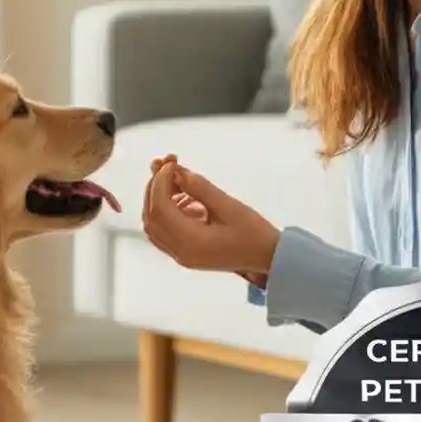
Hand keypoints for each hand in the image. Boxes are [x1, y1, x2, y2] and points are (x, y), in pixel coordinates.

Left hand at [142, 158, 279, 279]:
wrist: (268, 258)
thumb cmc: (254, 234)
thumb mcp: (229, 206)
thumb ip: (201, 189)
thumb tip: (177, 172)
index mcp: (191, 242)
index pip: (160, 208)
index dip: (159, 182)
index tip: (171, 163)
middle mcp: (181, 252)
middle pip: (151, 217)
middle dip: (155, 188)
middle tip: (169, 165)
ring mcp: (181, 256)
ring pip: (154, 225)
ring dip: (159, 199)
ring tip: (179, 181)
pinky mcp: (186, 254)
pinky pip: (164, 232)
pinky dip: (167, 212)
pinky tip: (185, 199)